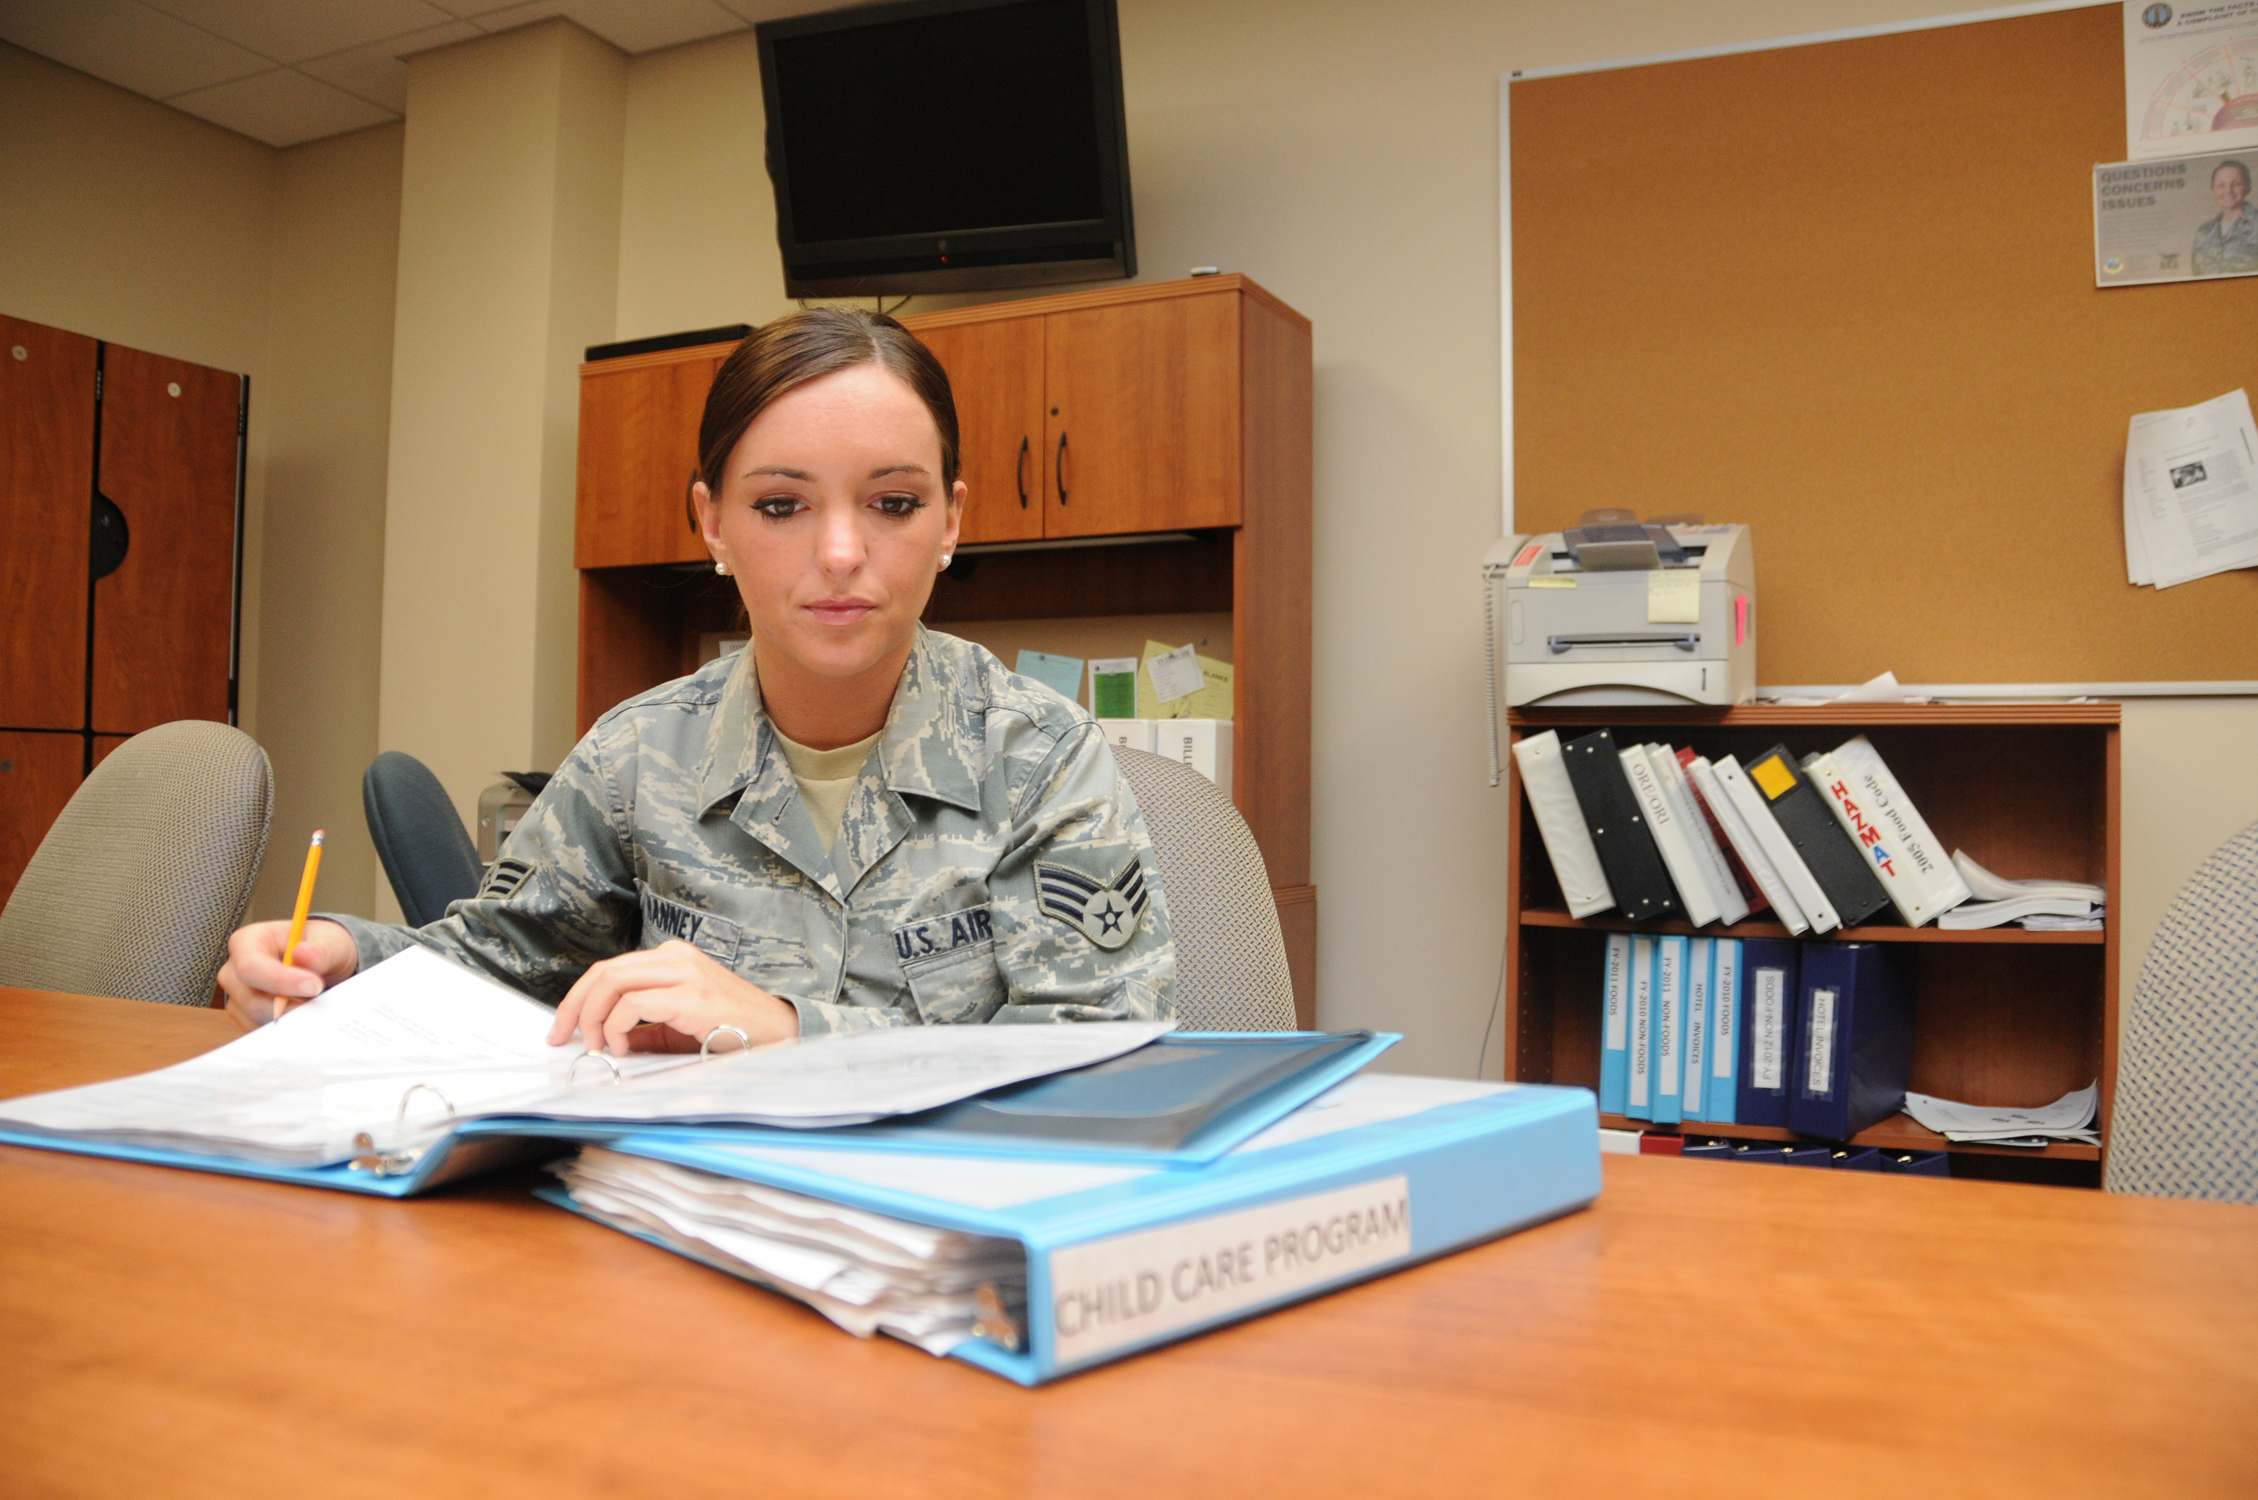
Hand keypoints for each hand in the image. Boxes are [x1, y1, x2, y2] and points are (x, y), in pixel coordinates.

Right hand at [218, 919, 357, 1028]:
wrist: (321, 966)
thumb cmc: (319, 948)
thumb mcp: (329, 942)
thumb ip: (320, 950)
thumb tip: (304, 954)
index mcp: (247, 942)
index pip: (251, 966)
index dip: (280, 980)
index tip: (314, 986)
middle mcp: (234, 971)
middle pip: (250, 999)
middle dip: (287, 1006)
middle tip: (320, 1004)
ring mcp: (237, 997)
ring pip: (255, 1019)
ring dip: (288, 1019)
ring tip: (314, 1007)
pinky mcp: (246, 1017)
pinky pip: (260, 1031)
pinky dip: (285, 1028)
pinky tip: (304, 1017)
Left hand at [547, 940, 800, 1056]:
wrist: (777, 1035)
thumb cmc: (732, 1030)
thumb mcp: (676, 1028)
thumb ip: (641, 1029)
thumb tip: (601, 1040)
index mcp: (671, 960)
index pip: (609, 969)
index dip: (578, 998)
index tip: (563, 1027)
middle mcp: (675, 958)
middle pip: (603, 972)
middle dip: (574, 1006)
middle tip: (562, 1036)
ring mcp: (683, 973)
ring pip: (612, 982)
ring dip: (592, 1017)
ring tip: (596, 1046)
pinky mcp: (690, 994)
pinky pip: (633, 1004)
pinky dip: (617, 1027)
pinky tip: (623, 1047)